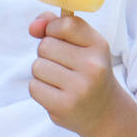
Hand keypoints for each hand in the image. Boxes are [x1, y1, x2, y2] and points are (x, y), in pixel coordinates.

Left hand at [28, 11, 116, 136]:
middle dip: (47, 54)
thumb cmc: (87, 71)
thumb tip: (33, 27)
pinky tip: (56, 94)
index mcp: (99, 46)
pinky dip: (40, 89)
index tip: (59, 39)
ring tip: (60, 81)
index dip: (53, 29)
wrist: (104, 111)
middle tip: (64, 66)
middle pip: (45, 45)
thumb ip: (55, 25)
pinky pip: (34, 87)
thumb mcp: (82, 44)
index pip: (65, 24)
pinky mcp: (64, 106)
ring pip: (37, 66)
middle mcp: (93, 66)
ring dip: (42, 73)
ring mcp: (80, 88)